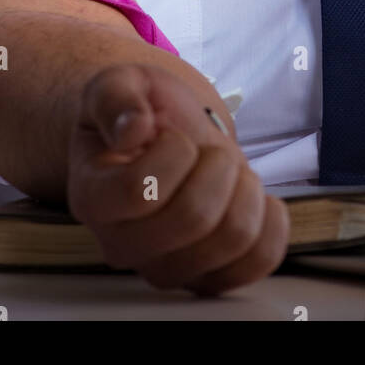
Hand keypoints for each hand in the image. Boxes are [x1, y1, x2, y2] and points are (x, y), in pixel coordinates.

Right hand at [66, 62, 289, 296]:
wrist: (162, 139)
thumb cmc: (140, 111)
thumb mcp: (120, 83)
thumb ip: (116, 98)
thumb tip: (132, 130)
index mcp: (93, 198)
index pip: (139, 190)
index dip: (175, 151)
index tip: (174, 134)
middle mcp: (123, 246)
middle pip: (194, 217)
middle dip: (217, 163)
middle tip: (208, 149)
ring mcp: (167, 269)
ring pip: (234, 238)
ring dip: (245, 187)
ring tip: (226, 170)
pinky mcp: (208, 281)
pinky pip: (260, 260)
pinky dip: (271, 220)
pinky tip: (250, 194)